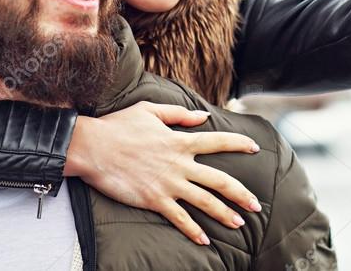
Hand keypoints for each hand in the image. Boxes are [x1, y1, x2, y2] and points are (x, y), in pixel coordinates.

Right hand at [65, 101, 261, 244]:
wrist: (93, 147)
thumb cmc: (118, 126)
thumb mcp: (150, 110)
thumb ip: (179, 114)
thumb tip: (203, 116)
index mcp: (180, 140)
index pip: (218, 141)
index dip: (239, 143)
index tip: (255, 148)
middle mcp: (180, 164)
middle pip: (219, 180)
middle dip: (241, 194)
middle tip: (256, 205)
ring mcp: (168, 183)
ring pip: (205, 201)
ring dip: (224, 214)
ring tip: (239, 224)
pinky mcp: (154, 200)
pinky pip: (179, 218)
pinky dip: (193, 230)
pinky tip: (204, 240)